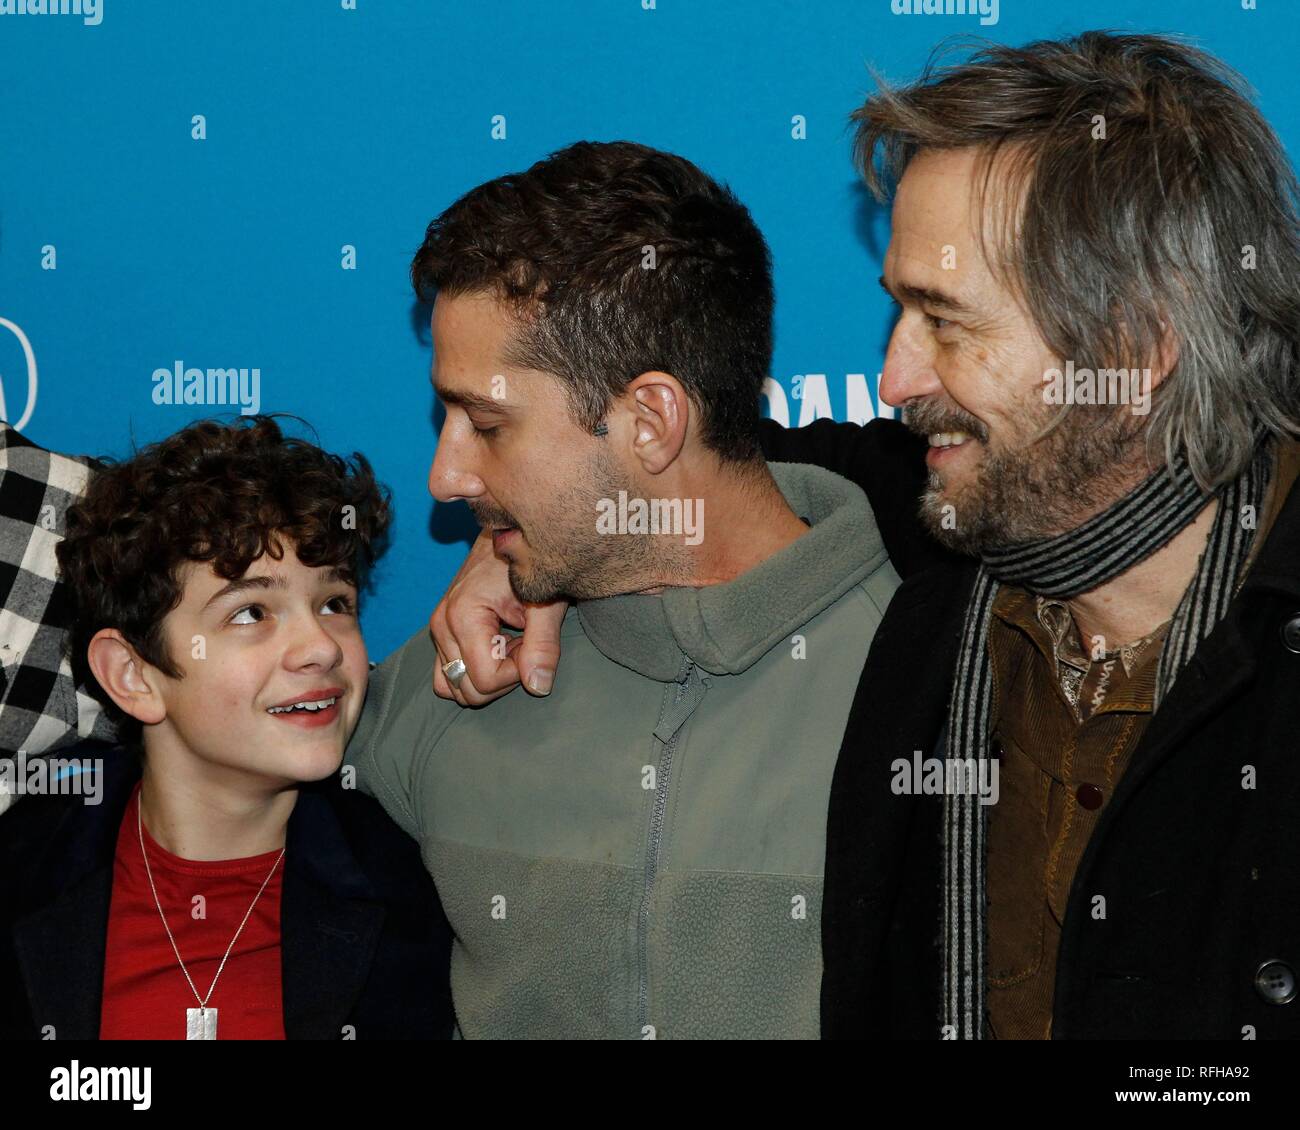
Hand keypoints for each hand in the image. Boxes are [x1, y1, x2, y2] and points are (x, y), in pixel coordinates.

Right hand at [429, 529, 568, 705]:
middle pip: (468, 690)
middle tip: (525, 644)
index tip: (533, 645)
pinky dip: (475, 670)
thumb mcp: (544, 601)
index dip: (517, 673)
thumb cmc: (528, 561)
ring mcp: (438, 628)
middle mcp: (441, 625)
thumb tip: (538, 686)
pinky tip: (501, 645)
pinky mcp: (442, 630)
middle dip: (504, 678)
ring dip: (489, 676)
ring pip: (455, 687)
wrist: (510, 531)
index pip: (485, 680)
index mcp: (462, 616)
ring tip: (513, 644)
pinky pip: (449, 673)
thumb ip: (543, 645)